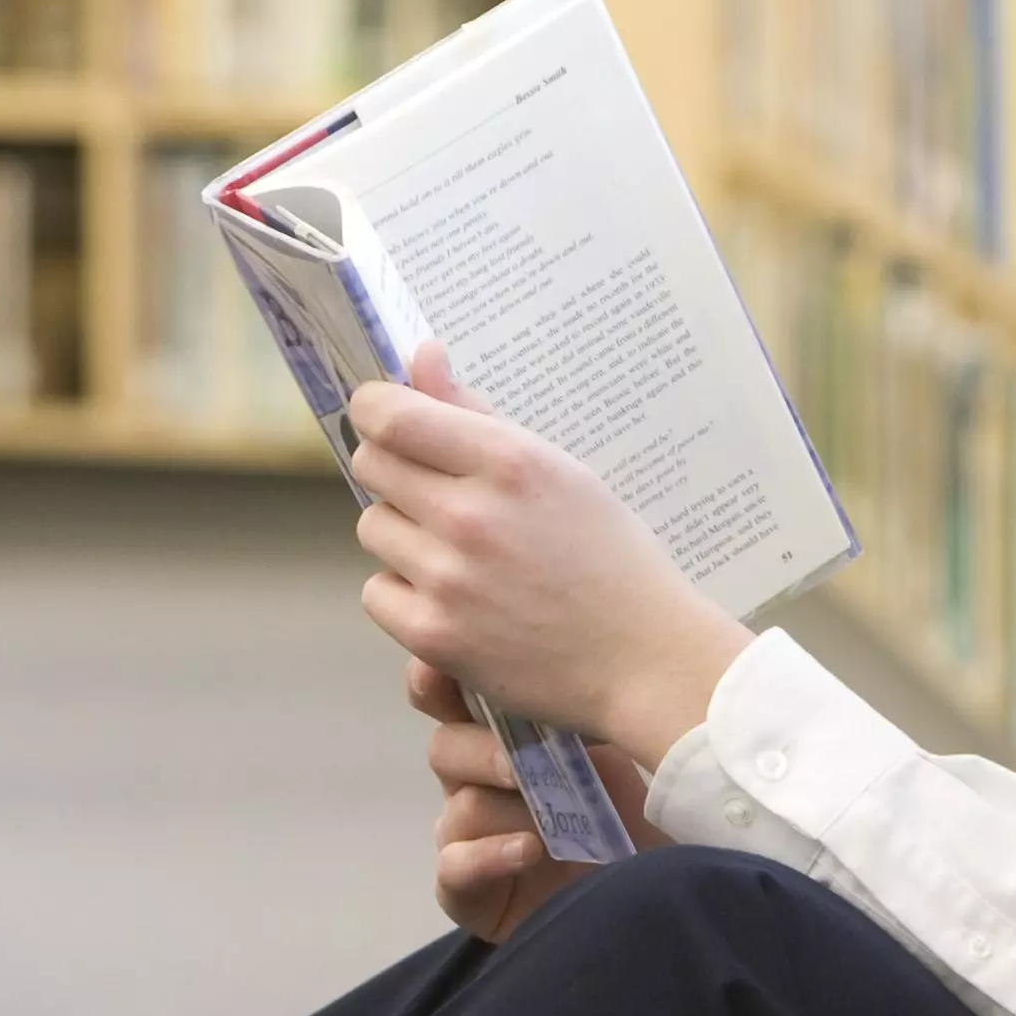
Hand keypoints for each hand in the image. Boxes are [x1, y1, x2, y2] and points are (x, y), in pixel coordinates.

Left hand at [348, 351, 750, 760]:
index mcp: (511, 462)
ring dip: (402, 535)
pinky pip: (377, 593)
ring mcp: (450, 579)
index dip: (375, 410)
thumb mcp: (560, 471)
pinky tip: (452, 600)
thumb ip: (477, 414)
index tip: (384, 419)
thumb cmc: (609, 560)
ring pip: (373, 528)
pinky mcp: (436, 635)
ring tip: (457, 554)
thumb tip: (420, 356)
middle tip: (434, 494)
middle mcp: (473, 516)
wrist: (644, 659)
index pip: (391, 416)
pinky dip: (405, 595)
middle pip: (371, 466)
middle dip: (393, 471)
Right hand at [410, 656, 661, 942]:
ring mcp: (469, 837)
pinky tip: (528, 850)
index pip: (448, 699)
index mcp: (499, 738)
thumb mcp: (613, 751)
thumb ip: (575, 708)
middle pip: (445, 749)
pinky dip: (488, 855)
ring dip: (500, 807)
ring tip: (543, 813)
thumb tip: (563, 660)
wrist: (647, 894)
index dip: (436, 680)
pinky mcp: (468, 890)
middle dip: (479, 749)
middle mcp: (476, 784)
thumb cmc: (629, 817)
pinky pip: (454, 867)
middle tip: (517, 759)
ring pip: (457, 808)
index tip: (443, 667)